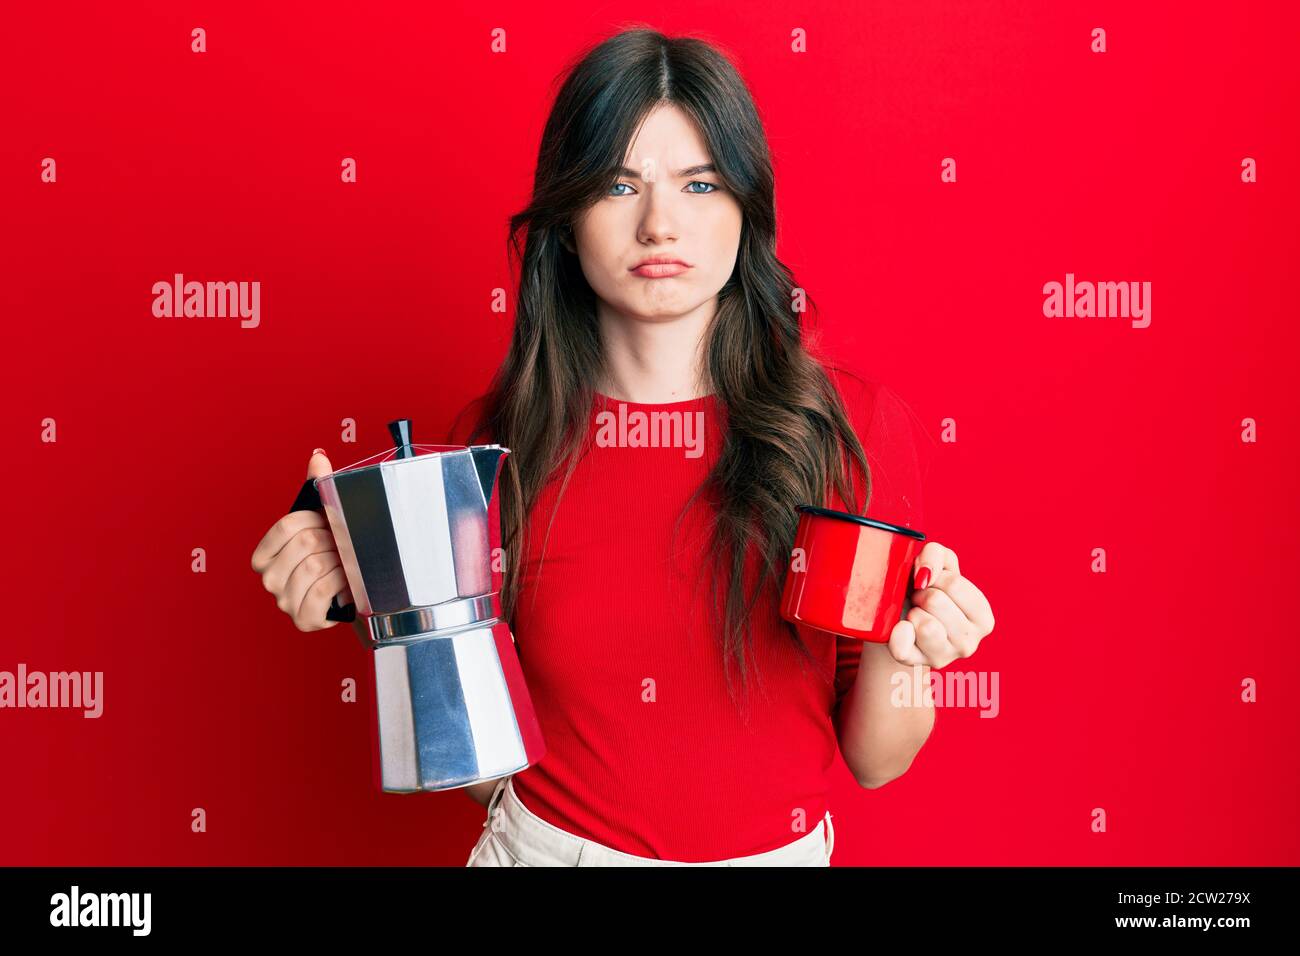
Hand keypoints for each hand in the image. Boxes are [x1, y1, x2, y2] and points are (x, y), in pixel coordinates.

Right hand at [250, 450, 354, 631]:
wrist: (352, 594)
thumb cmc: (333, 556)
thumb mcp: (323, 522)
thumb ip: (318, 488)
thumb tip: (318, 457)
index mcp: (264, 555)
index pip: (287, 525)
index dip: (315, 520)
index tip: (328, 524)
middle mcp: (268, 579)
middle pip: (305, 543)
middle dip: (333, 541)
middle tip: (343, 547)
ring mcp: (283, 601)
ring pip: (315, 566)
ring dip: (340, 562)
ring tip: (346, 564)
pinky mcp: (303, 619)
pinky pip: (322, 591)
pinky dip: (341, 583)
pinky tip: (347, 582)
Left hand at [887, 541, 994, 667]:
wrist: (899, 615)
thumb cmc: (924, 586)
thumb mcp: (937, 561)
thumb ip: (936, 554)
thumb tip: (924, 576)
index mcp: (983, 617)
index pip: (954, 584)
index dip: (935, 578)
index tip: (932, 585)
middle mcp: (970, 643)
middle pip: (935, 601)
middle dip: (921, 593)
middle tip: (920, 600)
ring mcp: (944, 657)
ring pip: (923, 624)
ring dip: (912, 611)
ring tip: (914, 613)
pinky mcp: (916, 664)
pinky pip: (902, 647)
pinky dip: (896, 634)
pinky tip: (902, 629)